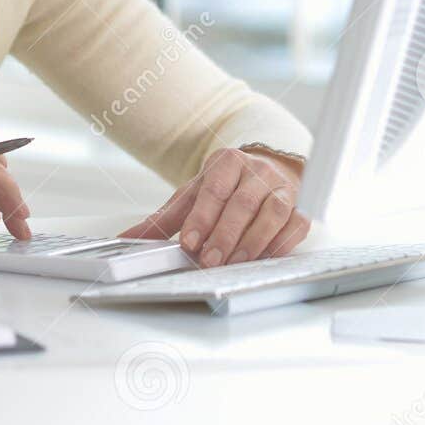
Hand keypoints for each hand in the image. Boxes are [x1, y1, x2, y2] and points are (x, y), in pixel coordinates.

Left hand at [120, 147, 309, 266]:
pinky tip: (265, 257)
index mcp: (227, 162)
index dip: (202, 218)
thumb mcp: (192, 196)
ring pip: (272, 213)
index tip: (189, 242)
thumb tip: (125, 238)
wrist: (263, 171)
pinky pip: (296, 225)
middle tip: (210, 260)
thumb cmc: (225, 187)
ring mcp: (281, 189)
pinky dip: (281, 243)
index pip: (214, 190)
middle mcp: (256, 172)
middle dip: (224, 235)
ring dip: (253, 241)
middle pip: (242, 204)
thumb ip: (162, 219)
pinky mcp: (299, 207)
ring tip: (233, 262)